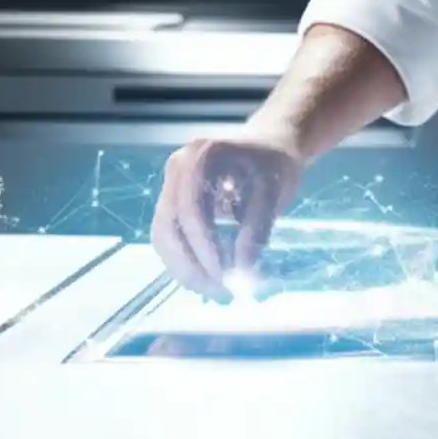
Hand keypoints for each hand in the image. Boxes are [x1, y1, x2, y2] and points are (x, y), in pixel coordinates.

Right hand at [151, 131, 302, 300]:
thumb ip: (257, 231)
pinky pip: (169, 234)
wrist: (269, 144)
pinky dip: (184, 259)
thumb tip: (243, 274)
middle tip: (221, 294)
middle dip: (191, 266)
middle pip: (169, 225)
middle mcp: (178, 166)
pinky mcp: (172, 198)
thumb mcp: (273, 194)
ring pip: (163, 234)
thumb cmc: (274, 166)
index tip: (226, 279)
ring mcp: (170, 182)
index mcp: (201, 156)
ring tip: (216, 292)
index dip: (205, 249)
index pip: (192, 210)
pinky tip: (207, 278)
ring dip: (185, 268)